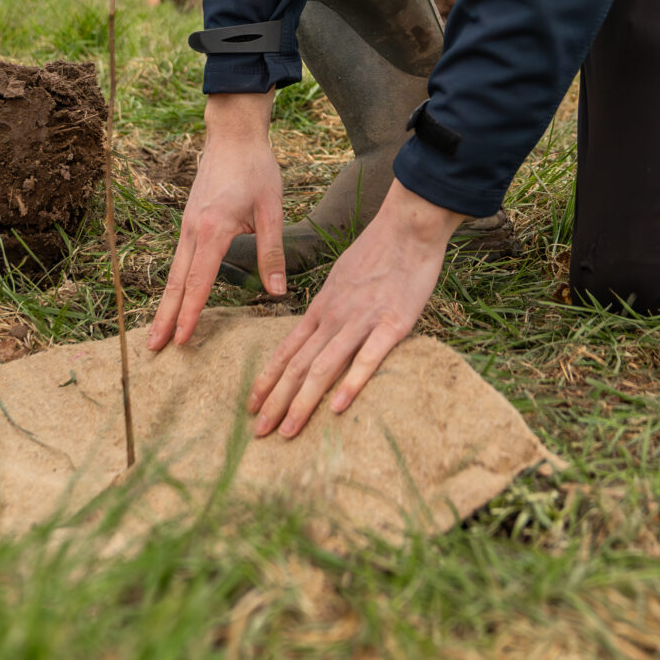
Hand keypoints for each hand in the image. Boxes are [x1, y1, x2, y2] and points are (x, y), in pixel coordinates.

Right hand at [149, 92, 283, 351]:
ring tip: (156, 332)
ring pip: (174, 272)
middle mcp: (193, 230)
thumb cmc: (256, 169)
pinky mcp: (188, 220)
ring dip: (165, 303)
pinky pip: (178, 259)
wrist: (233, 135)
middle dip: (164, 317)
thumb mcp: (272, 209)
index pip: (199, 281)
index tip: (180, 340)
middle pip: (176, 282)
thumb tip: (278, 292)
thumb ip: (272, 252)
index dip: (190, 313)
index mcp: (213, 229)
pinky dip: (173, 283)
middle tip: (153, 348)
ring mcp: (186, 225)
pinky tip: (174, 297)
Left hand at [249, 181, 465, 438]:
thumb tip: (319, 327)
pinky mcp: (393, 324)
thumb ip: (331, 306)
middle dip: (276, 401)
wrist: (408, 226)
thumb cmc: (379, 251)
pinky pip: (367, 358)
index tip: (251, 405)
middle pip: (298, 366)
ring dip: (302, 402)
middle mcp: (334, 317)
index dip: (267, 379)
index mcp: (322, 308)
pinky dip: (350, 384)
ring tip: (286, 432)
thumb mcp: (342, 278)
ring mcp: (362, 321)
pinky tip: (336, 408)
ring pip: (324, 367)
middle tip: (258, 432)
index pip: (287, 349)